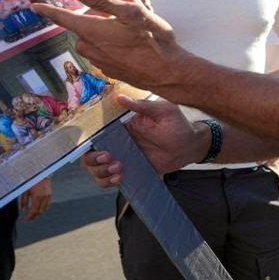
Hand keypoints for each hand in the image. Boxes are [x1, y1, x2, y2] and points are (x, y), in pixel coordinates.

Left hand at [18, 177, 52, 220]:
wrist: (40, 172)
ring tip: (33, 213)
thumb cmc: (30, 180)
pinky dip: (43, 208)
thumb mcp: (25, 190)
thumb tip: (23, 210)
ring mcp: (48, 196)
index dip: (29, 217)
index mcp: (36, 197)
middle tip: (29, 217)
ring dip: (38, 212)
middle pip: (39, 212)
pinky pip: (47, 204)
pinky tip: (39, 208)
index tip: (26, 219)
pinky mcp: (50, 194)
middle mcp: (43, 197)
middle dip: (33, 216)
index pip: (33, 211)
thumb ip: (23, 201)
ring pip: (44, 209)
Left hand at [32, 0, 194, 93]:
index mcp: (91, 31)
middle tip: (128, 7)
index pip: (62, 17)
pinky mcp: (109, 69)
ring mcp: (99, 61)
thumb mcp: (131, 12)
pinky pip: (106, 49)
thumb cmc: (153, 41)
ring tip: (136, 26)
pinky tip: (136, 41)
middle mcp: (90, 47)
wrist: (168, 74)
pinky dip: (116, 41)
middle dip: (103, 13)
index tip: (35, 6)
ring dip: (111, 26)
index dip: (48, 9)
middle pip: (86, 22)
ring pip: (98, 35)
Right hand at [80, 96, 203, 185]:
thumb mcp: (163, 111)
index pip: (94, 132)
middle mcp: (117, 141)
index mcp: (121, 125)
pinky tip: (120, 178)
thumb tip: (120, 97)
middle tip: (110, 158)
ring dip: (100, 172)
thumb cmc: (178, 125)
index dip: (88, 140)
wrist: (190, 147)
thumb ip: (142, 106)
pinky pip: (108, 179)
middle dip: (93, 159)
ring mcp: (122, 157)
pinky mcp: (129, 170)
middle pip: (89, 153)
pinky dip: (108, 182)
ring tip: (118, 169)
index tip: (96, 144)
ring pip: (95, 169)